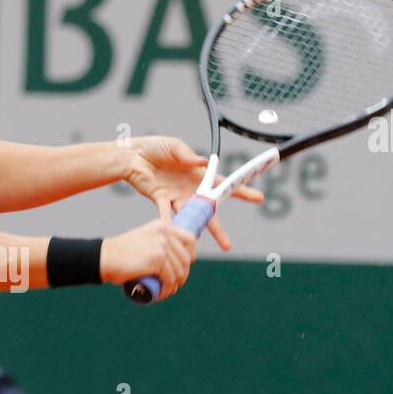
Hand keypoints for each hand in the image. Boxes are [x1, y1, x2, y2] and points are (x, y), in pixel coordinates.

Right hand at [100, 216, 198, 300]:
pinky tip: (162, 294)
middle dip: (183, 274)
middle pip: (186, 258)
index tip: (183, 268)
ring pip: (179, 271)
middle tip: (173, 284)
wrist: (104, 257)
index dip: (190, 256)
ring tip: (166, 291)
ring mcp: (162, 244)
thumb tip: (179, 258)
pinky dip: (167, 289)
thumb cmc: (122, 253)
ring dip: (175, 285)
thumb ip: (159, 241)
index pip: (190, 239)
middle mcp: (165, 232)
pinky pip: (170, 279)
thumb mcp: (145, 240)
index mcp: (163, 225)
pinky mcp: (157, 259)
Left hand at [123, 134, 264, 250]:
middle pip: (208, 212)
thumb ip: (188, 155)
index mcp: (199, 175)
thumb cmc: (157, 148)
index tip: (258, 198)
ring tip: (196, 247)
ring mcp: (176, 197)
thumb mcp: (175, 146)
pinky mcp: (160, 199)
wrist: (133, 154)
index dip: (241, 191)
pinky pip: (165, 213)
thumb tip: (203, 161)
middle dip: (218, 229)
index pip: (223, 185)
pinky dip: (168, 221)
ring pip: (189, 218)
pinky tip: (171, 232)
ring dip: (194, 231)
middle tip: (228, 245)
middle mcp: (190, 189)